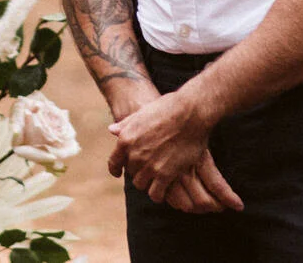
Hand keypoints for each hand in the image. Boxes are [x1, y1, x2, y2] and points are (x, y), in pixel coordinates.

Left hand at [110, 87, 241, 212]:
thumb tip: (112, 130)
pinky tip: (164, 190)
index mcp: (126, 139)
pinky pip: (156, 194)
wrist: (190, 113)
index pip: (114, 162)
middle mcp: (135, 155)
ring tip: (156, 180)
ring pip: (141, 184)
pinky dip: (158, 194)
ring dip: (148, 183)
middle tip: (149, 168)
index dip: (115, 169)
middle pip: (131, 172)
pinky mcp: (165, 175)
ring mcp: (150, 166)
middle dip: (138, 171)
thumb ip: (126, 125)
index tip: (118, 173)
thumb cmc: (168, 109)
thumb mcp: (142, 113)